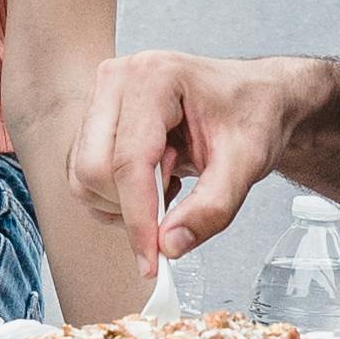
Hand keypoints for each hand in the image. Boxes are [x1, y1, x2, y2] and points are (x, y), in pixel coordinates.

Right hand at [69, 47, 305, 265]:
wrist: (255, 96)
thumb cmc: (251, 114)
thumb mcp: (247, 163)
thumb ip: (212, 208)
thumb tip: (170, 245)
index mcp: (154, 77)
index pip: (128, 162)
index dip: (138, 219)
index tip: (152, 260)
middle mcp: (118, 80)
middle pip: (94, 170)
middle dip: (131, 206)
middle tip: (176, 198)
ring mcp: (102, 97)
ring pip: (84, 177)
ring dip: (125, 200)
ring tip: (170, 180)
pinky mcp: (96, 119)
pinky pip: (85, 175)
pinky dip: (118, 195)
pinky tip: (155, 178)